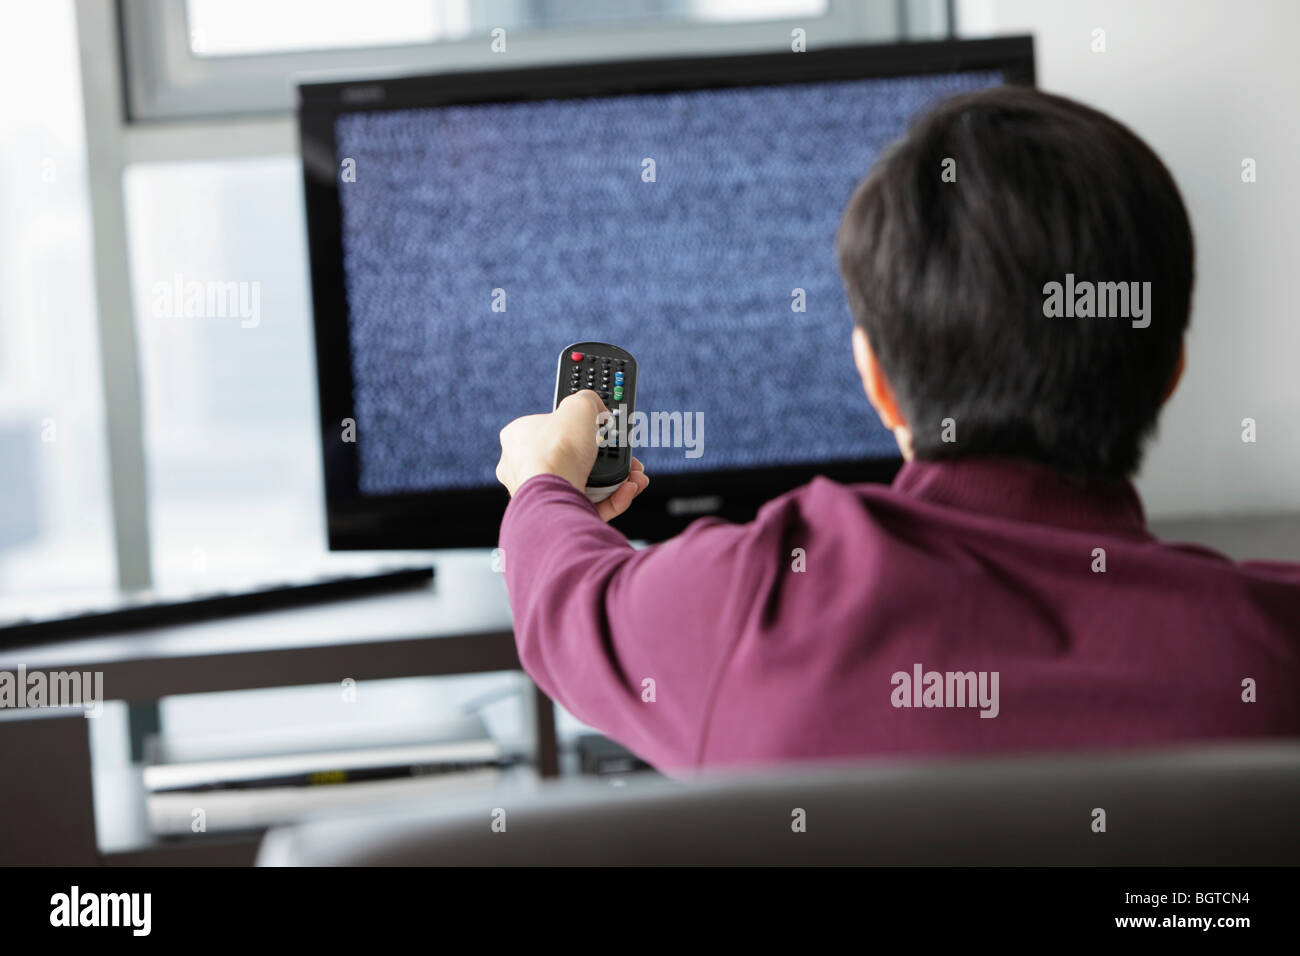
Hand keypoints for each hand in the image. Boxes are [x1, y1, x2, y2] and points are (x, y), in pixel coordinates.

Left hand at [496, 390, 649, 521]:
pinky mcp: (559, 513)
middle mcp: (525, 467)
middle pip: (574, 457)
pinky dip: (614, 497)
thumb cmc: (556, 451)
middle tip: (624, 452)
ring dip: (615, 478)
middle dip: (606, 455)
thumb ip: (589, 400)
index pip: (551, 425)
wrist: (554, 495)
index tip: (601, 424)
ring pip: (587, 482)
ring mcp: (542, 493)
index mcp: (520, 438)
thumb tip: (597, 408)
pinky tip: (628, 488)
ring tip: (633, 474)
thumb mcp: (578, 405)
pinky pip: (592, 504)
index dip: (580, 424)